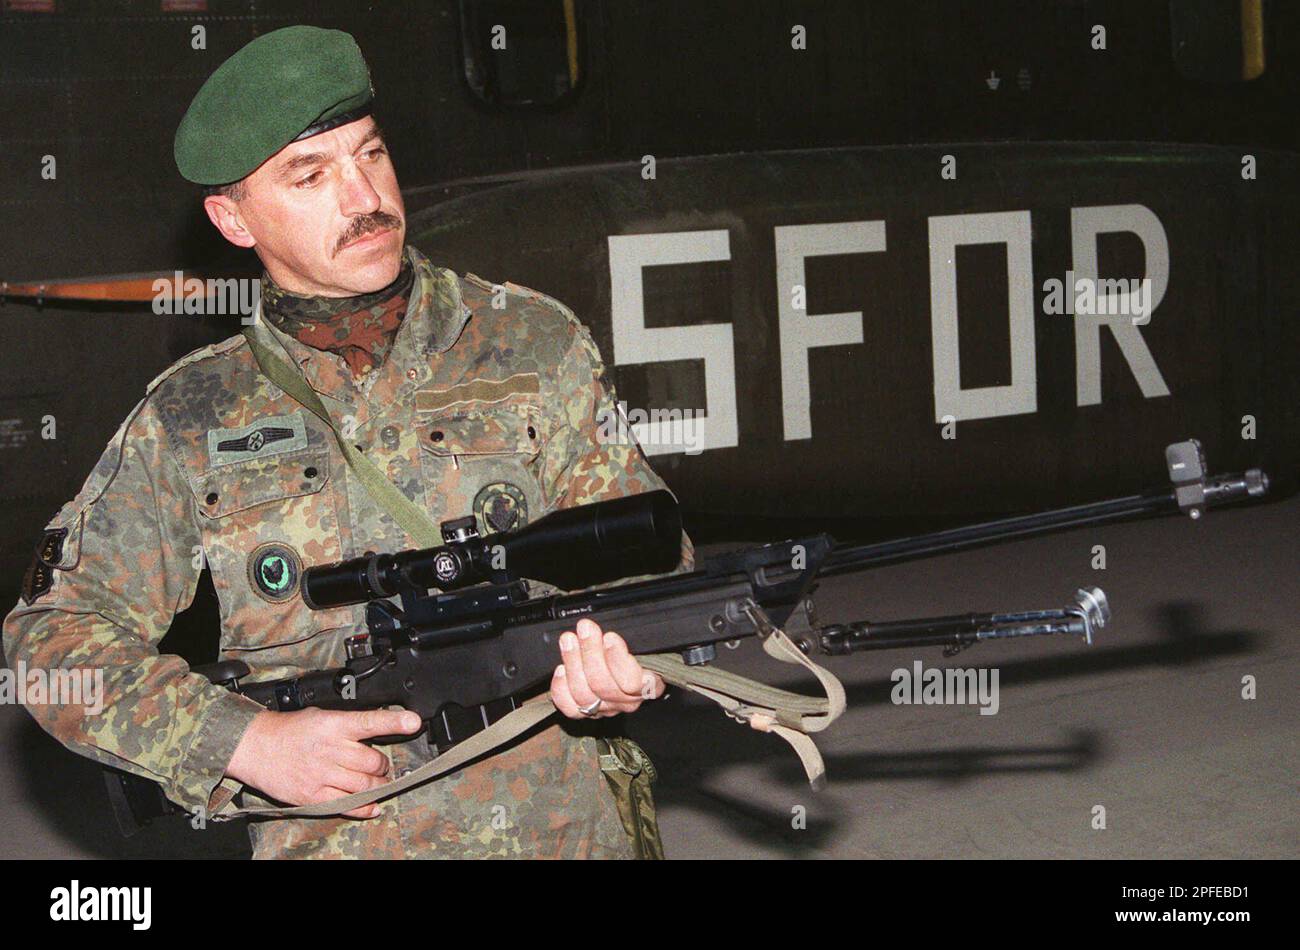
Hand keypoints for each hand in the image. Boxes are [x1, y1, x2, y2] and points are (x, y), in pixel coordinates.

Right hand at [226, 707, 421, 818]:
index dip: (395, 723)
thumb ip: (349, 724)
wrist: (254, 747)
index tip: (414, 722)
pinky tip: (373, 805)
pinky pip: (347, 805)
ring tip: (377, 782)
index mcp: (333, 725)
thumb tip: (378, 727)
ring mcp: (322, 774)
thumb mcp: (321, 715)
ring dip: (377, 785)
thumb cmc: (289, 730)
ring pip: (365, 785)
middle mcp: (330, 749)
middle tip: (379, 765)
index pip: (370, 722)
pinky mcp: (313, 796)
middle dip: (382, 765)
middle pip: (374, 761)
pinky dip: (365, 807)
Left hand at [550, 618, 664, 717]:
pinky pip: (569, 707)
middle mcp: (627, 701)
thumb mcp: (644, 639)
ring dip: (573, 663)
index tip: (609, 637)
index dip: (618, 659)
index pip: (634, 681)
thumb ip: (635, 635)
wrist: (627, 668)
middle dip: (590, 652)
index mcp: (649, 684)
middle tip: (585, 629)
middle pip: (604, 686)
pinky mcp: (585, 711)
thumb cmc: (638, 649)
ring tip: (569, 640)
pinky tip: (561, 668)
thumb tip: (615, 624)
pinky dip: (561, 688)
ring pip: (584, 695)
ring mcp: (605, 708)